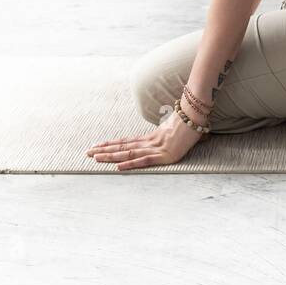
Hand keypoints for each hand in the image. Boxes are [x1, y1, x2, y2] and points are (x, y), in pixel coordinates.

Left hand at [86, 104, 209, 170]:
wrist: (198, 117)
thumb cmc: (189, 123)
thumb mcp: (174, 130)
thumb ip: (169, 134)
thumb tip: (170, 136)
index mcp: (151, 137)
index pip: (126, 141)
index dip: (110, 144)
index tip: (96, 146)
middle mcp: (150, 142)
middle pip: (122, 147)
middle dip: (104, 150)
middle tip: (87, 153)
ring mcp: (156, 149)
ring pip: (128, 153)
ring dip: (111, 156)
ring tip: (96, 158)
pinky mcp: (165, 156)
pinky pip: (144, 160)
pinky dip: (130, 164)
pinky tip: (118, 167)